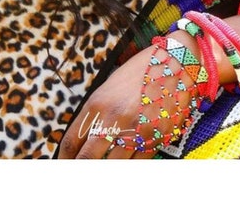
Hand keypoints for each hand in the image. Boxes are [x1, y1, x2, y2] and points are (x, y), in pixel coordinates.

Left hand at [58, 40, 200, 158]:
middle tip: (76, 177)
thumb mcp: (111, 85)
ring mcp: (135, 130)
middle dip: (79, 170)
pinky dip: (128, 167)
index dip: (64, 159)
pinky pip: (136, 164)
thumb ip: (97, 111)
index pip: (72, 141)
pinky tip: (123, 166)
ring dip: (104, 170)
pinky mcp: (155, 138)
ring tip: (101, 172)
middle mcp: (113, 118)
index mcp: (98, 103)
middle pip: (87, 158)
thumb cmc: (141, 71)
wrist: (176, 62)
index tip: (63, 166)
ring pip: (111, 166)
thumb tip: (85, 137)